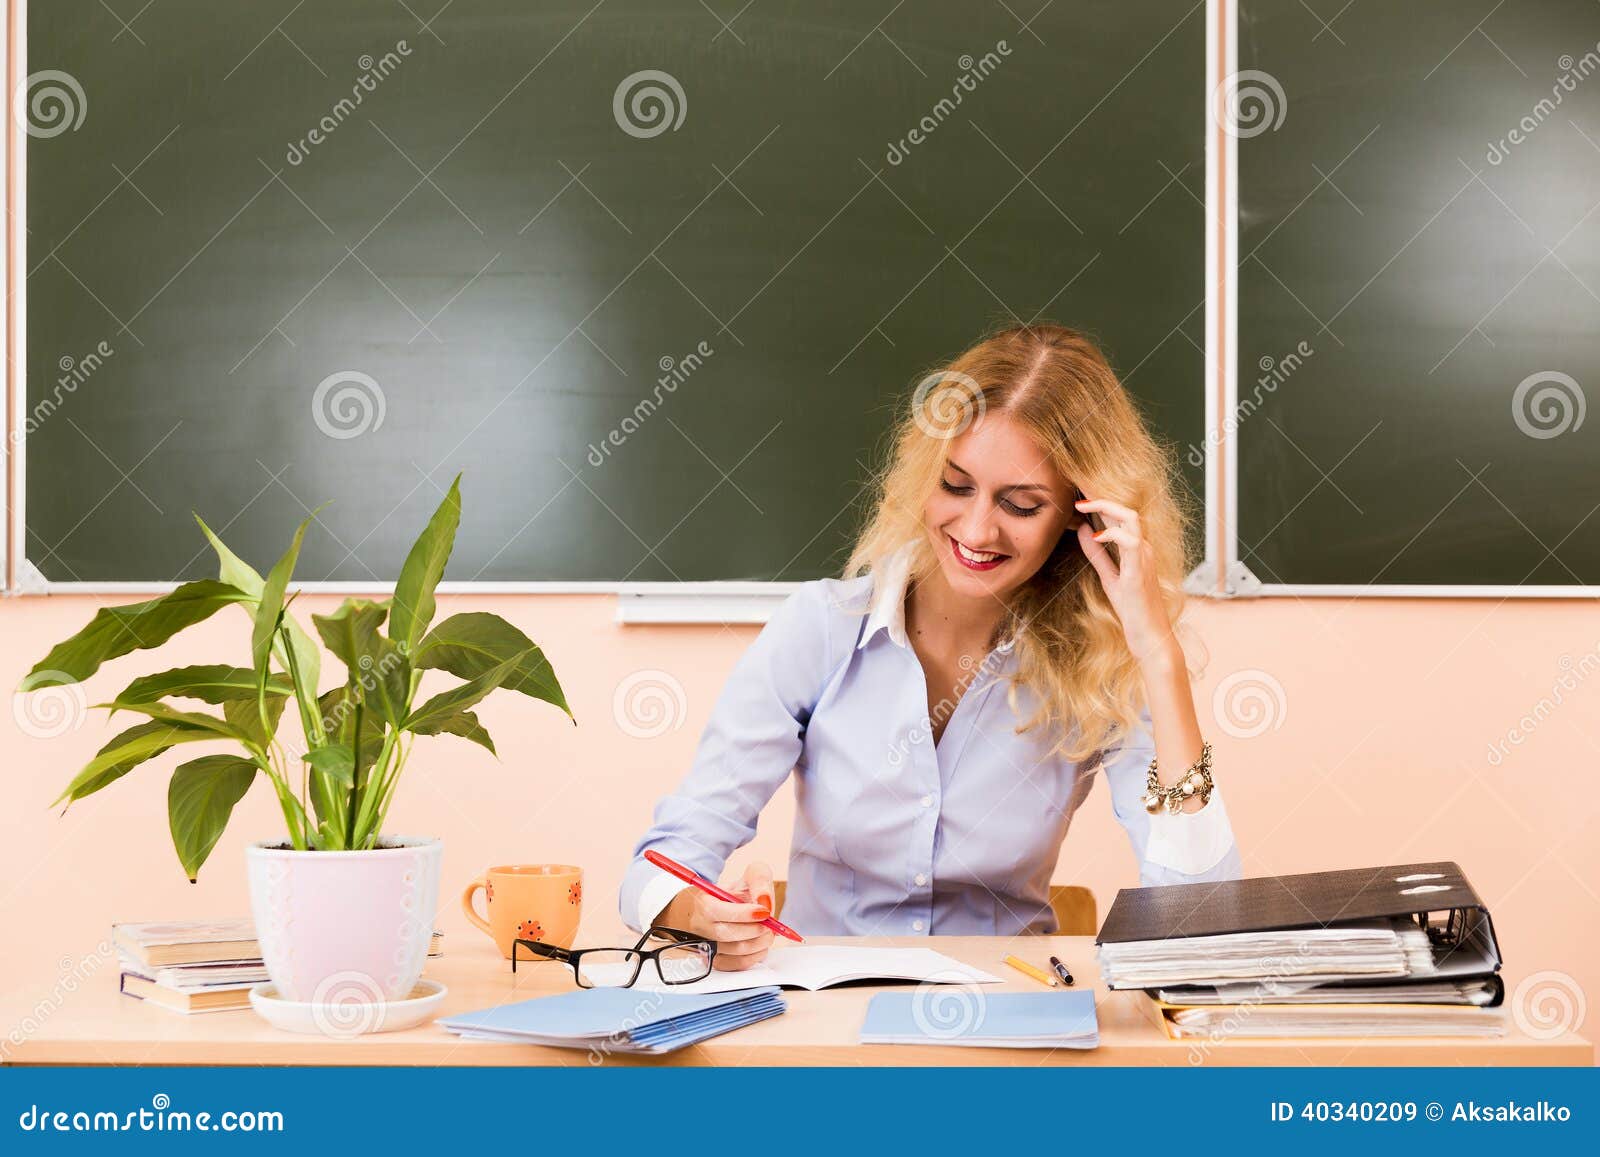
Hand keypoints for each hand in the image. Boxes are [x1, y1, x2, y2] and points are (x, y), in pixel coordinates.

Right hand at [659, 862, 775, 971]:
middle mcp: (700, 925)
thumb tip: (765, 901)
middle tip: (770, 923)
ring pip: (736, 950)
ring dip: (760, 942)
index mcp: (703, 901)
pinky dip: (756, 955)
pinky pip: (738, 964)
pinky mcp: (717, 961)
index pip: (716, 911)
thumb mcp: (751, 875)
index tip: (764, 911)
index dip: (743, 913)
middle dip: (756, 929)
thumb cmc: (739, 892)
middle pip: (727, 933)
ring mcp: (707, 945)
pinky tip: (761, 943)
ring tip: (768, 931)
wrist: (727, 908)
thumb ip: (759, 880)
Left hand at [1073, 496, 1176, 666]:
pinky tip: (1095, 535)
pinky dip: (1113, 534)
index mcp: (1137, 548)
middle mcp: (1143, 548)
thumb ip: (1096, 555)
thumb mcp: (1108, 577)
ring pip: (1131, 518)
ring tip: (1082, 506)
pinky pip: (1132, 543)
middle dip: (1100, 497)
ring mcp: (1144, 558)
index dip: (1100, 502)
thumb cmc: (1133, 609)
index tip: (1077, 497)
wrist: (1150, 636)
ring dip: (1106, 507)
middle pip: (1126, 509)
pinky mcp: (1139, 572)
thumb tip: (1082, 530)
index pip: (1120, 516)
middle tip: (1076, 495)